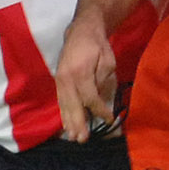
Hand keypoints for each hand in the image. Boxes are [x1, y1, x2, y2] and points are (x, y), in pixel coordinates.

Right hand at [55, 14, 117, 141]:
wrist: (81, 30)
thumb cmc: (97, 45)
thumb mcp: (108, 60)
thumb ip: (103, 79)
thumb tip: (98, 98)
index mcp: (80, 72)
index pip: (90, 98)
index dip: (100, 110)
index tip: (110, 118)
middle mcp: (66, 78)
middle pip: (73, 105)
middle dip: (79, 123)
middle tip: (83, 139)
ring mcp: (60, 80)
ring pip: (64, 105)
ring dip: (69, 122)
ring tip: (73, 137)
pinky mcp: (58, 81)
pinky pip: (61, 101)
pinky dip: (63, 114)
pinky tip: (66, 125)